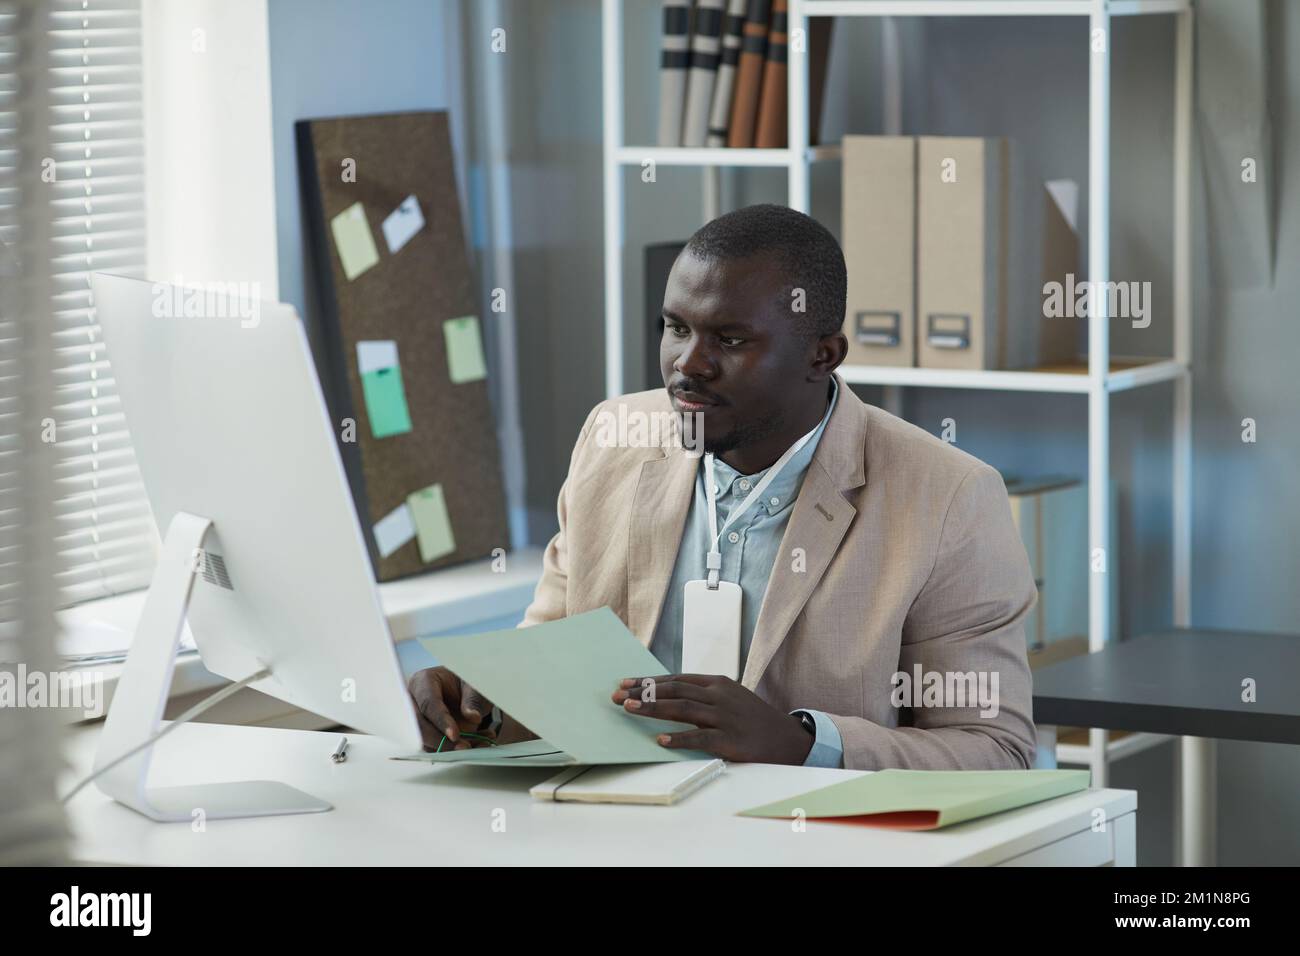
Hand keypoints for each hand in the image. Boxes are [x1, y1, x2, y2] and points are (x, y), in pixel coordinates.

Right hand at [407, 666, 494, 751]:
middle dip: (441, 741)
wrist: (464, 692)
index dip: (440, 720)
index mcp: (424, 681)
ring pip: (426, 741)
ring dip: (451, 748)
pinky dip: (455, 750)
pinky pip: (435, 748)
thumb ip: (473, 700)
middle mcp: (415, 701)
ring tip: (479, 743)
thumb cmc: (464, 683)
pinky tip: (476, 744)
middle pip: (419, 726)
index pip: (428, 703)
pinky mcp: (425, 735)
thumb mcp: (473, 686)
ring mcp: (418, 720)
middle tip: (464, 747)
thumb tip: (473, 717)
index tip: (455, 735)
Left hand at [611, 674, 812, 764]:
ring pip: (682, 708)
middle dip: (643, 692)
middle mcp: (719, 696)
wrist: (787, 739)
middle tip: (618, 696)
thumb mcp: (730, 697)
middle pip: (675, 689)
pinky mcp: (730, 739)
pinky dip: (679, 738)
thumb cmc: (752, 719)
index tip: (625, 684)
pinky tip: (660, 740)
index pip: (676, 678)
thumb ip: (703, 694)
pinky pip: (700, 737)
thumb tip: (667, 694)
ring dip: (653, 708)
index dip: (649, 681)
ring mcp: (725, 717)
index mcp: (717, 683)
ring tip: (630, 709)